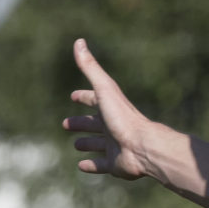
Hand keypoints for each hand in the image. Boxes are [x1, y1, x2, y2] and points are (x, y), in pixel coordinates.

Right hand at [63, 39, 157, 182]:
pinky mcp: (114, 164)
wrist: (142, 146)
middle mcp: (112, 126)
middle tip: (66, 124)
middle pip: (94, 123)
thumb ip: (90, 67)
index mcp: (110, 108)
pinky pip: (101, 164)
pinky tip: (81, 166)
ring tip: (76, 144)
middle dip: (81, 122)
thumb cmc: (122, 117)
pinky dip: (91, 165)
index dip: (84, 97)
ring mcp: (114, 145)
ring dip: (87, 143)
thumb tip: (79, 41)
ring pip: (98, 144)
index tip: (73, 96)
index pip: (94, 99)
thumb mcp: (104, 89)